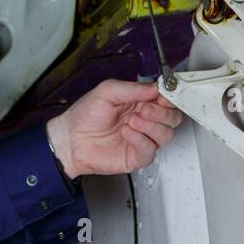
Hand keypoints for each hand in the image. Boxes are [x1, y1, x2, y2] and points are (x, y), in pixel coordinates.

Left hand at [47, 79, 182, 178]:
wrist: (70, 139)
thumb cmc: (84, 116)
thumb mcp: (106, 92)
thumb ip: (132, 88)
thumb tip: (154, 87)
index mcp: (140, 102)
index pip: (167, 100)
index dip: (169, 98)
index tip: (162, 95)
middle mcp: (144, 120)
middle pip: (173, 118)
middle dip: (161, 112)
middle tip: (143, 109)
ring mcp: (142, 139)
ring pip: (166, 134)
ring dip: (151, 126)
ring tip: (131, 121)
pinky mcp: (137, 156)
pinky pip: (151, 150)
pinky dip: (140, 139)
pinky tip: (126, 132)